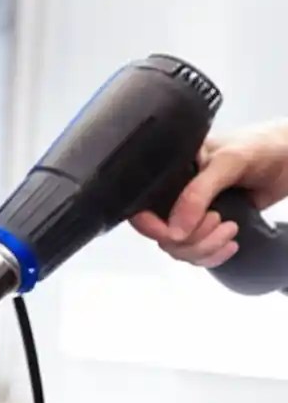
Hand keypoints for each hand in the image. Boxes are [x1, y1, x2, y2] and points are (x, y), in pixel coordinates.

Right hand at [129, 118, 287, 266]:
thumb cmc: (260, 147)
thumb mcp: (226, 163)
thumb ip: (197, 195)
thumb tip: (173, 233)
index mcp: (170, 173)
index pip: (142, 207)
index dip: (152, 226)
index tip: (173, 233)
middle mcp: (176, 195)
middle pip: (162, 236)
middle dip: (190, 239)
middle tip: (219, 220)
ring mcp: (194, 213)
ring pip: (180, 249)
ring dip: (205, 248)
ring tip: (231, 229)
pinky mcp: (212, 227)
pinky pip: (199, 254)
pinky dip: (214, 255)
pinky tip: (231, 244)